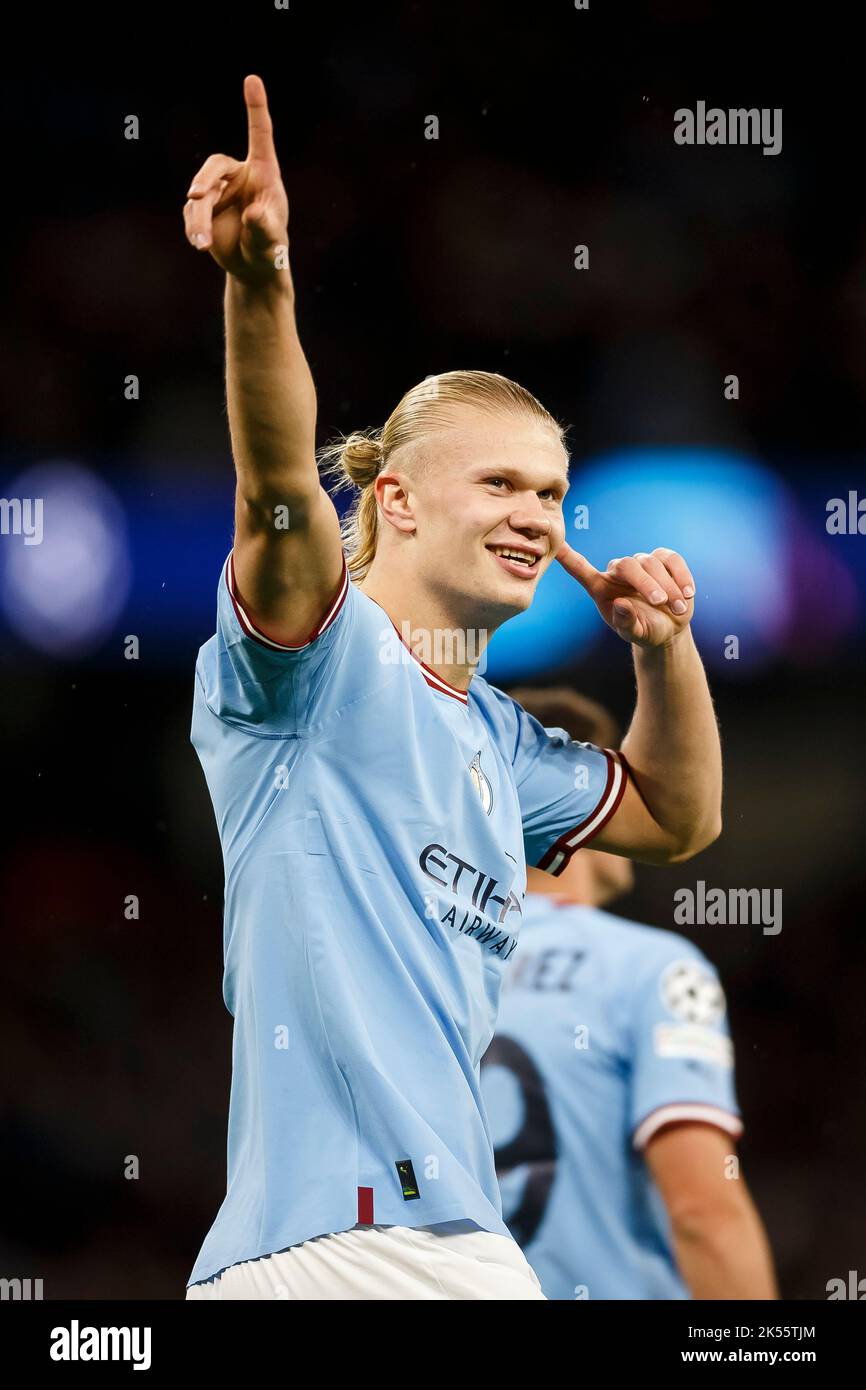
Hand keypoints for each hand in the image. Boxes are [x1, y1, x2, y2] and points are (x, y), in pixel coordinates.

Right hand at [182, 74, 289, 285]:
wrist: (253, 267)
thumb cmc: (270, 249)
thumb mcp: (271, 243)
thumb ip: (264, 228)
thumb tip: (254, 214)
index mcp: (263, 173)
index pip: (259, 135)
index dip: (255, 107)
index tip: (252, 79)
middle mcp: (239, 176)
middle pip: (215, 165)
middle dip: (204, 180)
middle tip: (195, 196)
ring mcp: (219, 191)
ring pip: (200, 195)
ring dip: (199, 219)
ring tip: (203, 245)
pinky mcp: (203, 208)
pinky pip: (192, 213)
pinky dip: (194, 229)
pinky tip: (200, 245)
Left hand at [555, 543, 695, 646]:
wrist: (670, 627)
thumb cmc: (645, 630)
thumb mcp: (635, 633)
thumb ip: (626, 622)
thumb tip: (620, 604)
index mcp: (602, 588)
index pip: (581, 570)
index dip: (568, 557)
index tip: (556, 545)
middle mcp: (618, 571)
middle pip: (628, 565)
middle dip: (646, 583)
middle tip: (660, 602)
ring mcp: (642, 563)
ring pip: (652, 563)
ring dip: (668, 586)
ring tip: (677, 609)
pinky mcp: (664, 559)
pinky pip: (672, 560)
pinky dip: (681, 576)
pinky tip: (688, 593)